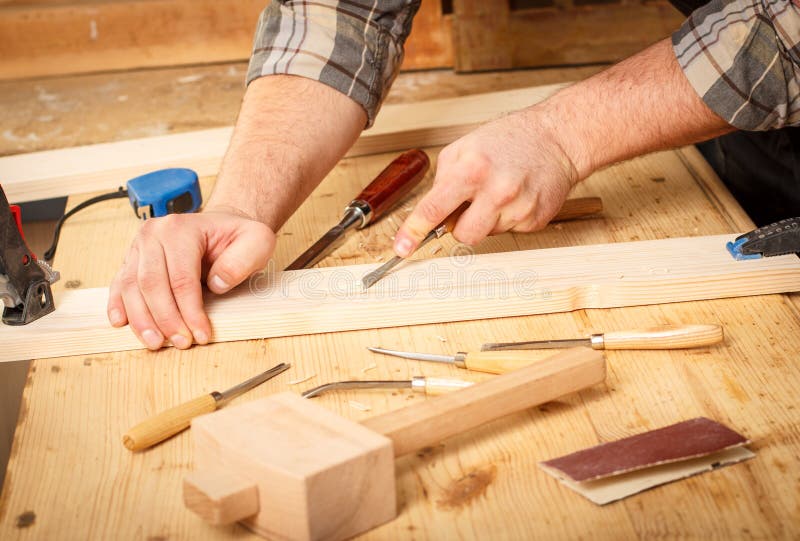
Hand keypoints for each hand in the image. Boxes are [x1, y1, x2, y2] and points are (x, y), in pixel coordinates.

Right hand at [107, 208, 274, 349]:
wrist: (220, 227)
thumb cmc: (236, 237)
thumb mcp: (257, 241)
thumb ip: (242, 261)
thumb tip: (216, 284)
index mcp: (182, 228)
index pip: (181, 277)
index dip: (190, 310)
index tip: (201, 334)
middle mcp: (154, 233)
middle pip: (152, 283)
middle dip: (166, 319)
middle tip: (181, 343)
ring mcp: (139, 245)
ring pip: (132, 287)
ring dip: (142, 319)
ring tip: (155, 343)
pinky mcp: (132, 259)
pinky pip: (120, 284)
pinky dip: (118, 304)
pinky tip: (121, 322)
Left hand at [392, 107, 579, 256]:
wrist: (556, 138)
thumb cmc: (508, 140)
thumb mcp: (464, 148)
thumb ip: (443, 180)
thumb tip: (431, 213)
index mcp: (471, 170)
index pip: (434, 209)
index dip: (414, 231)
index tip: (401, 248)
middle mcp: (497, 192)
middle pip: (463, 235)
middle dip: (462, 224)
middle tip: (472, 202)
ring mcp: (519, 208)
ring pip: (487, 234)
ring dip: (486, 219)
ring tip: (499, 193)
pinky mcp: (536, 220)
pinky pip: (509, 231)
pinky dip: (508, 218)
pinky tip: (517, 196)